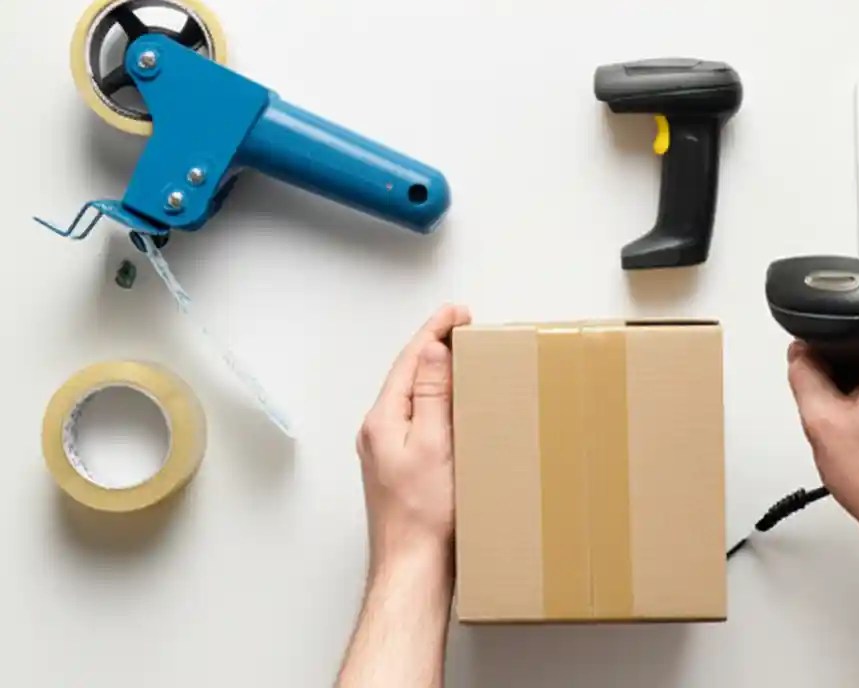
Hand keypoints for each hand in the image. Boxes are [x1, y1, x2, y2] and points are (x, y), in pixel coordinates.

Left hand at [357, 304, 471, 570]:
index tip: (456, 312)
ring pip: (412, 396)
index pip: (410, 360)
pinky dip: (435, 400)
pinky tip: (452, 405)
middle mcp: (378, 431)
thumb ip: (433, 395)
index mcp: (383, 419)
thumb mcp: (434, 444)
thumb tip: (432, 350)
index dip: (434, 331)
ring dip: (435, 372)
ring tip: (461, 356)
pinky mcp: (398, 466)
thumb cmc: (424, 515)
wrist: (412, 565)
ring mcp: (385, 450)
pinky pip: (416, 417)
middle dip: (434, 345)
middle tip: (463, 325)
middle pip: (407, 374)